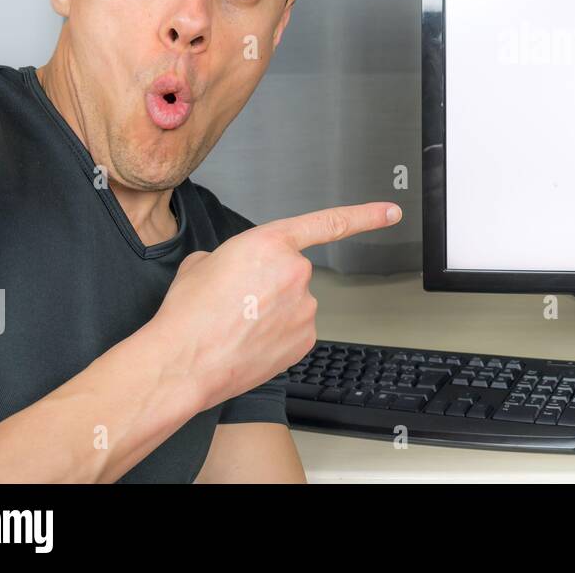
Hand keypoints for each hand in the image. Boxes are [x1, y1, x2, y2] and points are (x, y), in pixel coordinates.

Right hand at [149, 201, 401, 410]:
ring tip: (235, 325)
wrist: (184, 363)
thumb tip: (236, 270)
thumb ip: (233, 255)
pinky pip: (294, 331)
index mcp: (272, 243)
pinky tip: (248, 342)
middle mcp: (297, 273)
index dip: (365, 215)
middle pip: (292, 273)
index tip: (390, 212)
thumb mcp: (202, 263)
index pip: (330, 223)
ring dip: (271, 312)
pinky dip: (275, 336)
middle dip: (269, 286)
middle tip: (235, 302)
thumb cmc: (189, 315)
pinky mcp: (305, 340)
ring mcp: (305, 309)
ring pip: (293, 304)